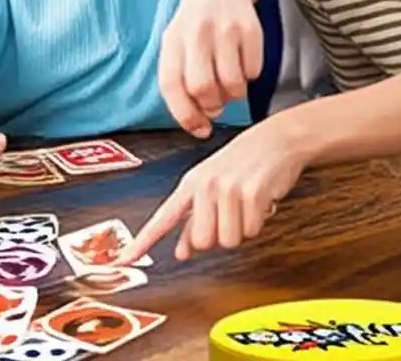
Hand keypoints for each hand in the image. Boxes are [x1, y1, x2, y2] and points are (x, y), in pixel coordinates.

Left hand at [117, 121, 306, 263]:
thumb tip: (181, 252)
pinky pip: (252, 230)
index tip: (124, 260)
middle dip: (220, 236)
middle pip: (203, 242)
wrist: (276, 139)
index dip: (142, 242)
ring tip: (246, 206)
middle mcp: (204, 186)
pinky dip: (259, 221)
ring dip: (242, 229)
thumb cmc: (242, 163)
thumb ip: (194, 221)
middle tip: (230, 215)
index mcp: (190, 185)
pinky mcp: (252, 193)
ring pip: (230, 241)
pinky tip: (260, 201)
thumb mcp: (211, 187)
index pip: (161, 219)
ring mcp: (227, 189)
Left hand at [159, 0, 263, 137]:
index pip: (171, 85)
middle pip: (202, 88)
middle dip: (212, 106)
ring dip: (234, 95)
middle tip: (217, 102)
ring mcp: (224, 30)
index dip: (185, 114)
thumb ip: (180, 81)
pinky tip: (243, 62)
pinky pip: (254, 71)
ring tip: (230, 82)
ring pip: (232, 84)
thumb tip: (198, 125)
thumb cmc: (195, 24)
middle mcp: (195, 34)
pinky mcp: (250, 29)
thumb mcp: (177, 44)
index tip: (199, 129)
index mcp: (172, 41)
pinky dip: (250, 76)